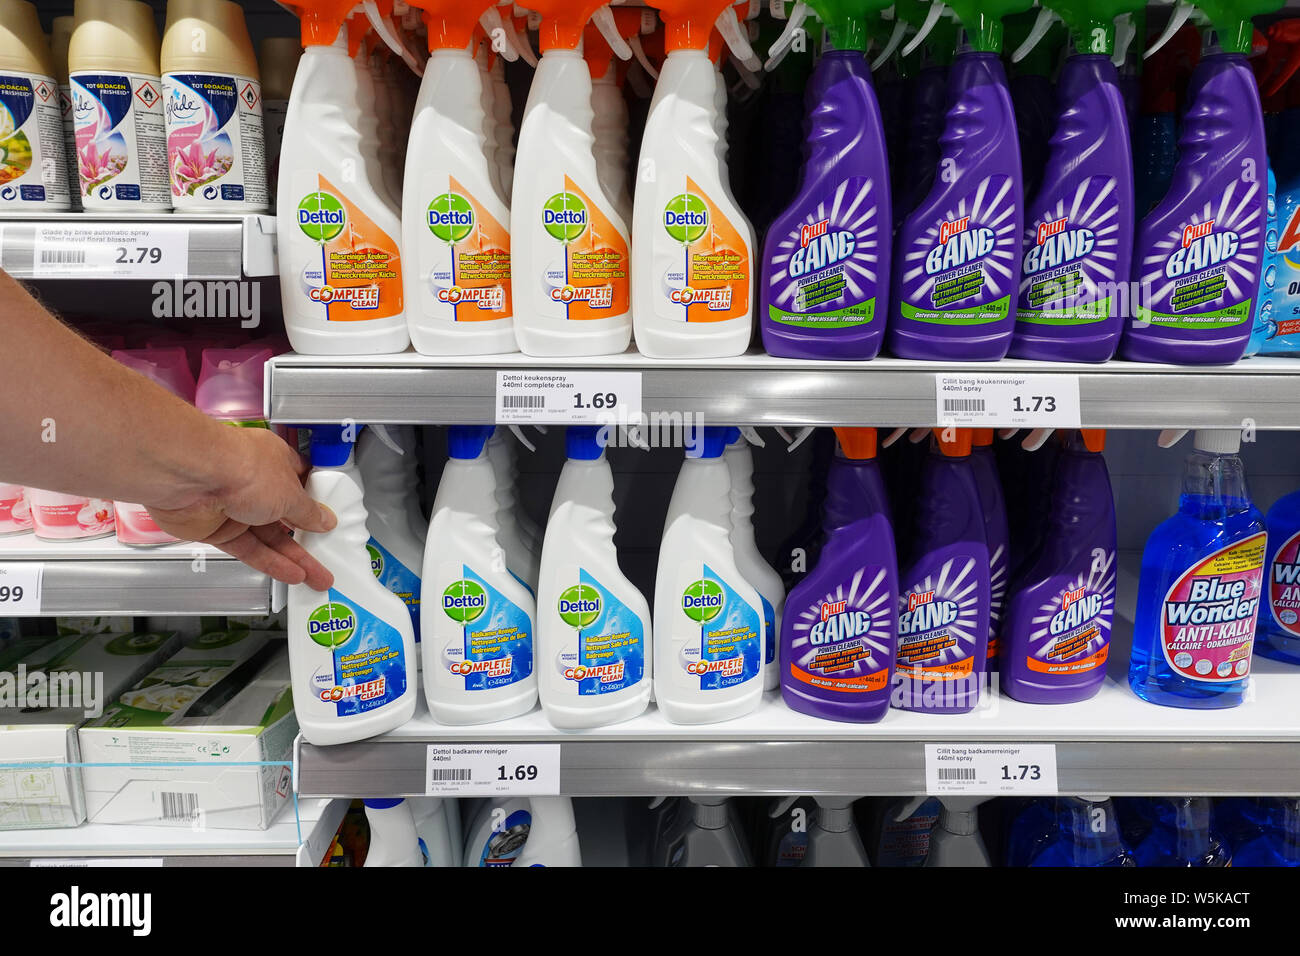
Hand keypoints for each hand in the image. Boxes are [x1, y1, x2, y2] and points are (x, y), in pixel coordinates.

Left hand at [146, 428, 336, 589]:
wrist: (191, 478)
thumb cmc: (240, 467)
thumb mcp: (290, 493)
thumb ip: (308, 512)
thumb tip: (324, 519)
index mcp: (274, 461)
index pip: (299, 481)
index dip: (315, 500)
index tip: (329, 518)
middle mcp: (253, 482)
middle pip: (285, 515)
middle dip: (307, 537)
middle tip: (326, 555)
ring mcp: (233, 506)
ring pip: (269, 537)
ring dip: (293, 557)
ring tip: (316, 577)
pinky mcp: (217, 530)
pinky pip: (250, 550)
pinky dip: (270, 563)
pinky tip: (290, 574)